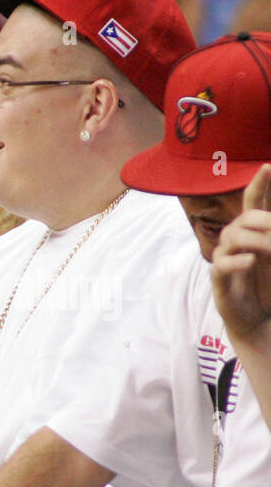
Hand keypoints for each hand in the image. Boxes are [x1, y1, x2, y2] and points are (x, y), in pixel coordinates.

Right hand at [211, 164, 270, 342]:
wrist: (258, 319)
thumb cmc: (269, 287)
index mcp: (253, 234)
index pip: (253, 204)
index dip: (258, 186)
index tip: (267, 167)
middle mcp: (237, 243)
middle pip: (243, 219)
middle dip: (263, 220)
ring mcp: (226, 260)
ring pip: (231, 237)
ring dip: (256, 240)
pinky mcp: (220, 280)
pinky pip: (222, 264)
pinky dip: (237, 260)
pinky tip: (252, 261)